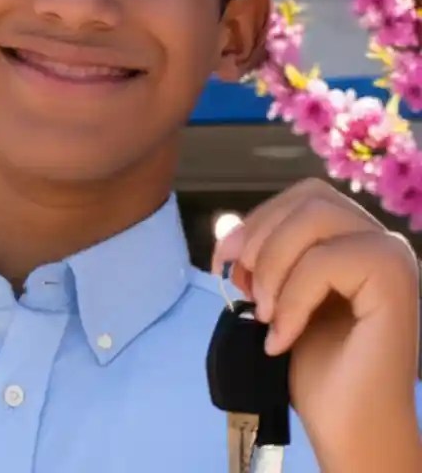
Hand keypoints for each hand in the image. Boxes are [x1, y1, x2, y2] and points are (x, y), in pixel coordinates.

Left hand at [211, 178, 421, 472]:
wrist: (349, 424)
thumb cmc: (315, 368)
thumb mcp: (273, 298)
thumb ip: (261, 258)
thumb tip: (227, 227)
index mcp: (354, 240)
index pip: (302, 197)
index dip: (256, 220)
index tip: (224, 262)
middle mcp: (380, 242)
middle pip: (308, 198)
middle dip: (259, 238)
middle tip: (244, 289)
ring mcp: (392, 258)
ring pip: (316, 218)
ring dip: (273, 265)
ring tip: (265, 314)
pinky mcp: (395, 281)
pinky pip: (325, 261)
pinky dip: (291, 297)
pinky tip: (282, 336)